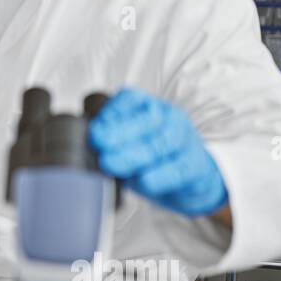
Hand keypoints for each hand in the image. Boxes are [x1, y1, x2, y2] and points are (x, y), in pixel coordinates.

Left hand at [88, 87, 227, 216]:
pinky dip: (160, 176)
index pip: (131, 99)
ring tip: (111, 164)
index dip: (112, 112)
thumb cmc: (153, 158)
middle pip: (147, 121)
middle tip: (98, 144)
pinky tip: (144, 181)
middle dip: (120, 132)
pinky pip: (179, 170)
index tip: (94, 127)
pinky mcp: (195, 167)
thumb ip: (109, 139)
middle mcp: (169, 118)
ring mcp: (186, 141)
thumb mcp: (129, 143)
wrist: (194, 179)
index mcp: (149, 107)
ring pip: (162, 144)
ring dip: (134, 155)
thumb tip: (85, 143)